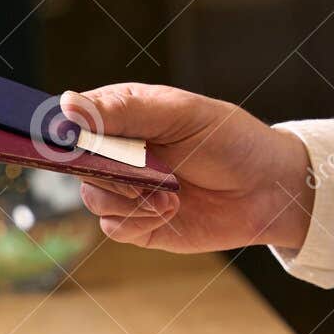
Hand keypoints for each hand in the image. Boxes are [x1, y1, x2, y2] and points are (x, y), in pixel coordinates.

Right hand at [61, 83, 313, 253]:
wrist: (267, 191)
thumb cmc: (229, 141)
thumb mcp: (179, 114)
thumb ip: (124, 109)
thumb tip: (67, 105)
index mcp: (123, 116)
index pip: (73, 119)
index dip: (65, 130)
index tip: (69, 139)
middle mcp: (118, 153)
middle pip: (77, 163)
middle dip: (110, 169)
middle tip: (147, 168)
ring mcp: (125, 190)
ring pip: (93, 198)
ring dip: (131, 199)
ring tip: (171, 194)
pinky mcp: (137, 224)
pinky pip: (113, 228)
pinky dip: (139, 222)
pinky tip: (171, 212)